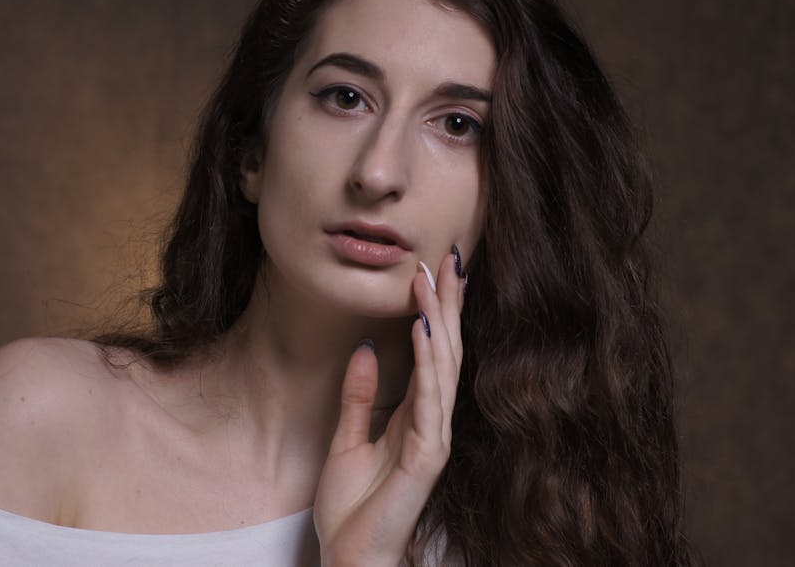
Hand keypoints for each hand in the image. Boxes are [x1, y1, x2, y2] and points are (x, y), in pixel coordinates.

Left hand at [314, 251, 466, 566]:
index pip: (431, 353)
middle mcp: (432, 421)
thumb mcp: (347, 439)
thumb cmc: (353, 507)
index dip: (436, 311)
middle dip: (447, 304)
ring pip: (443, 367)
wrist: (350, 556)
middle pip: (445, 351)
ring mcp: (434, 437)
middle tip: (446, 257)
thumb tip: (365, 348)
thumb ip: (360, 396)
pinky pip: (430, 400)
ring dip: (438, 320)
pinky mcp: (428, 456)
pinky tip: (423, 331)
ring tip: (432, 280)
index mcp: (415, 415)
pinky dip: (427, 362)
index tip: (434, 269)